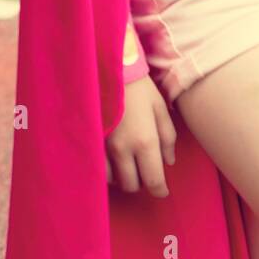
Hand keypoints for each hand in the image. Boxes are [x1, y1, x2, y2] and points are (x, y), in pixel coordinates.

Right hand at [105, 76, 175, 197]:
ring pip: (113, 180)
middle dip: (141, 182)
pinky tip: (112, 160)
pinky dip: (106, 169)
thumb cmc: (138, 87)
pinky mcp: (90, 141)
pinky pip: (98, 167)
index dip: (160, 190)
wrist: (106, 67)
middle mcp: (123, 150)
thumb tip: (168, 162)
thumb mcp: (160, 109)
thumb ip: (167, 138)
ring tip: (127, 165)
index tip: (162, 190)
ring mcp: (103, 147)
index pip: (154, 181)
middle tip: (144, 171)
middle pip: (132, 185)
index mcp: (145, 142)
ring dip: (122, 177)